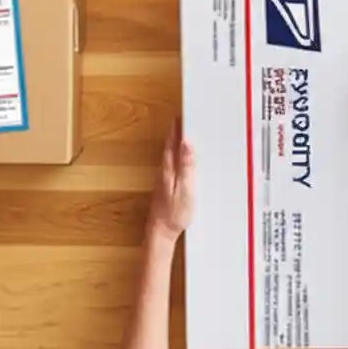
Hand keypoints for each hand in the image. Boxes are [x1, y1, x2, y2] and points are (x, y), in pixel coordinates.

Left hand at [147, 119, 194, 242]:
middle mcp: (164, 172)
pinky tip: (182, 160)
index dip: (177, 129)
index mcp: (169, 170)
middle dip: (176, 133)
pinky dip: (177, 157)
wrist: (161, 232)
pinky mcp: (165, 187)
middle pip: (170, 147)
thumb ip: (186, 166)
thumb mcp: (185, 190)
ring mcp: (163, 180)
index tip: (182, 115)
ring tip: (184, 134)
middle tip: (184, 120)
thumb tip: (186, 143)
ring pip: (170, 156)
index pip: (172, 143)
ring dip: (176, 144)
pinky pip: (172, 166)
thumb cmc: (174, 214)